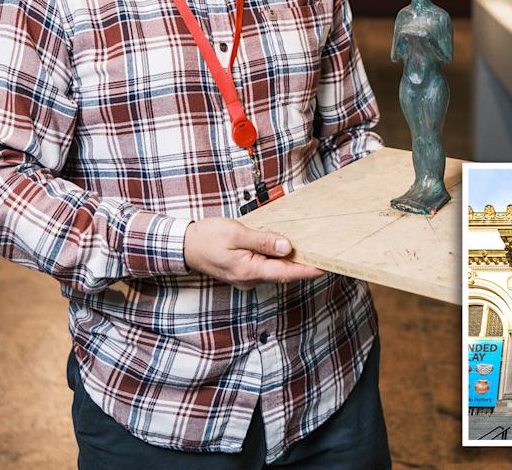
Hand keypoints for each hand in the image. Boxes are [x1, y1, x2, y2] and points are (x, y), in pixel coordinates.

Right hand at [183, 217, 325, 289]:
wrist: (183, 246)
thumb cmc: (207, 238)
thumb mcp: (236, 234)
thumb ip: (262, 240)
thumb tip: (286, 246)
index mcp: (249, 271)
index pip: (286, 272)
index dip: (309, 269)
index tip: (328, 265)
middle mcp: (250, 278)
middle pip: (284, 272)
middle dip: (305, 263)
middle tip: (326, 252)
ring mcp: (247, 276)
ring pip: (276, 269)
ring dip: (292, 260)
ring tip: (312, 247)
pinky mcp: (245, 271)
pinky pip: (267, 265)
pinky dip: (278, 257)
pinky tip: (286, 246)